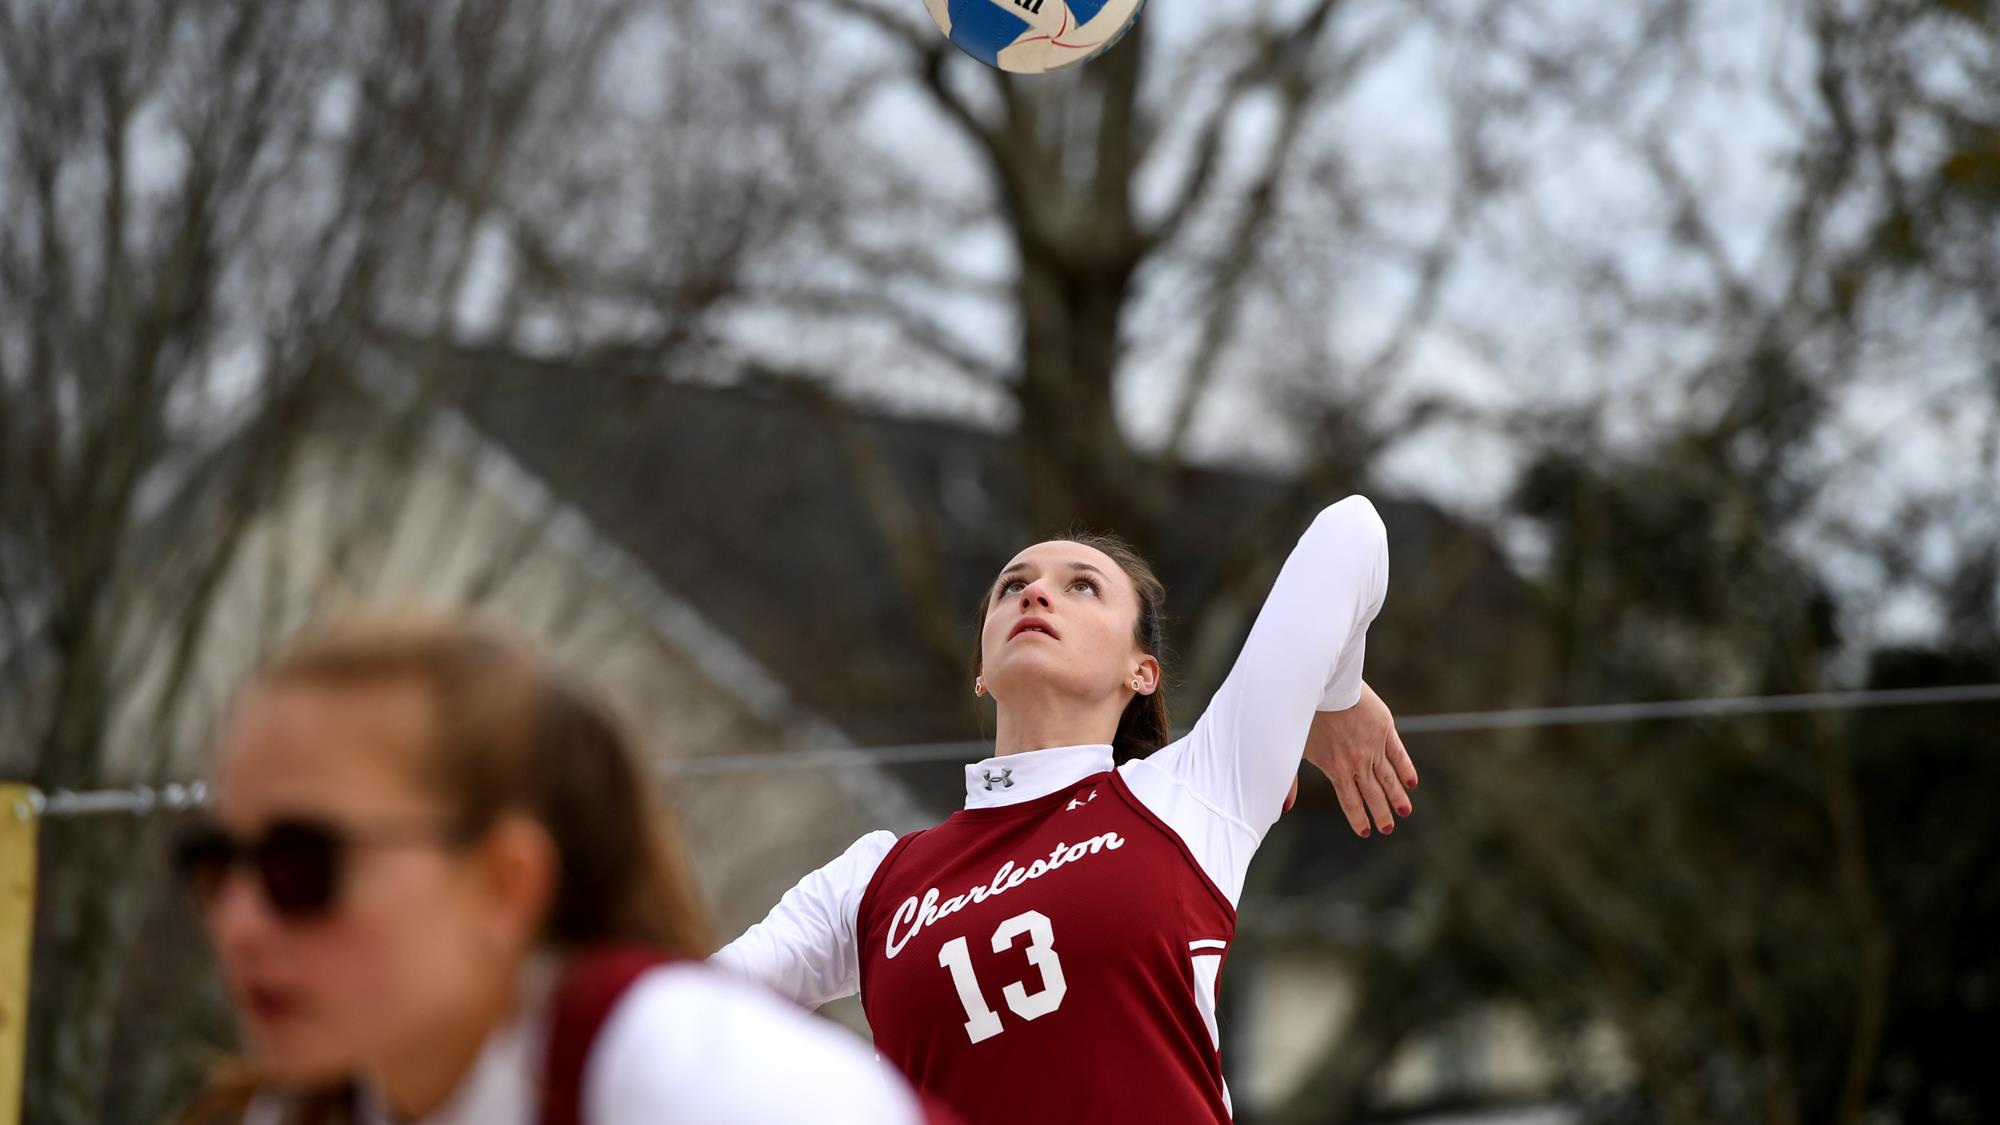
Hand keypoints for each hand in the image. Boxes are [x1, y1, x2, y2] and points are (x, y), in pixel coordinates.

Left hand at [1284, 682, 1417, 836]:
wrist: (1322, 683)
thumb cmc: (1302, 715)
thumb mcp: (1293, 749)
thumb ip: (1290, 781)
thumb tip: (1283, 809)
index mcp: (1336, 768)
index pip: (1350, 801)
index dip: (1358, 818)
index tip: (1366, 832)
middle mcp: (1357, 762)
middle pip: (1373, 794)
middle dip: (1382, 814)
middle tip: (1388, 829)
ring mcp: (1373, 745)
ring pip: (1389, 778)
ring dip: (1397, 797)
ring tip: (1405, 812)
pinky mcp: (1384, 728)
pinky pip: (1398, 754)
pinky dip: (1406, 769)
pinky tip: (1412, 784)